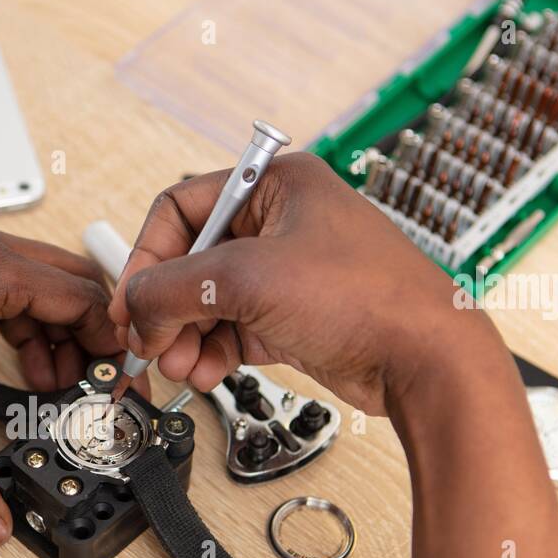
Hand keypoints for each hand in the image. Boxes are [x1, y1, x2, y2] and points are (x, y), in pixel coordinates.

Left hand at [0, 218, 126, 544]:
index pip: (81, 297)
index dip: (110, 345)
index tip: (119, 384)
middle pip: (69, 282)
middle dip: (90, 338)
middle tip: (96, 388)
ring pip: (38, 282)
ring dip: (56, 332)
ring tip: (53, 386)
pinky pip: (5, 285)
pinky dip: (24, 322)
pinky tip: (17, 363)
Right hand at [108, 153, 502, 416]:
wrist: (424, 361)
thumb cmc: (367, 299)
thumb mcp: (249, 281)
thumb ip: (176, 289)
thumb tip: (135, 304)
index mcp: (275, 185)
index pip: (181, 208)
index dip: (148, 256)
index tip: (132, 301)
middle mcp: (281, 224)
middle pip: (192, 261)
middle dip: (167, 307)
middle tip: (151, 341)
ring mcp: (288, 273)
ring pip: (210, 302)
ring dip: (186, 336)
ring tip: (180, 364)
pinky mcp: (295, 317)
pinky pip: (233, 331)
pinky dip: (213, 352)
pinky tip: (206, 372)